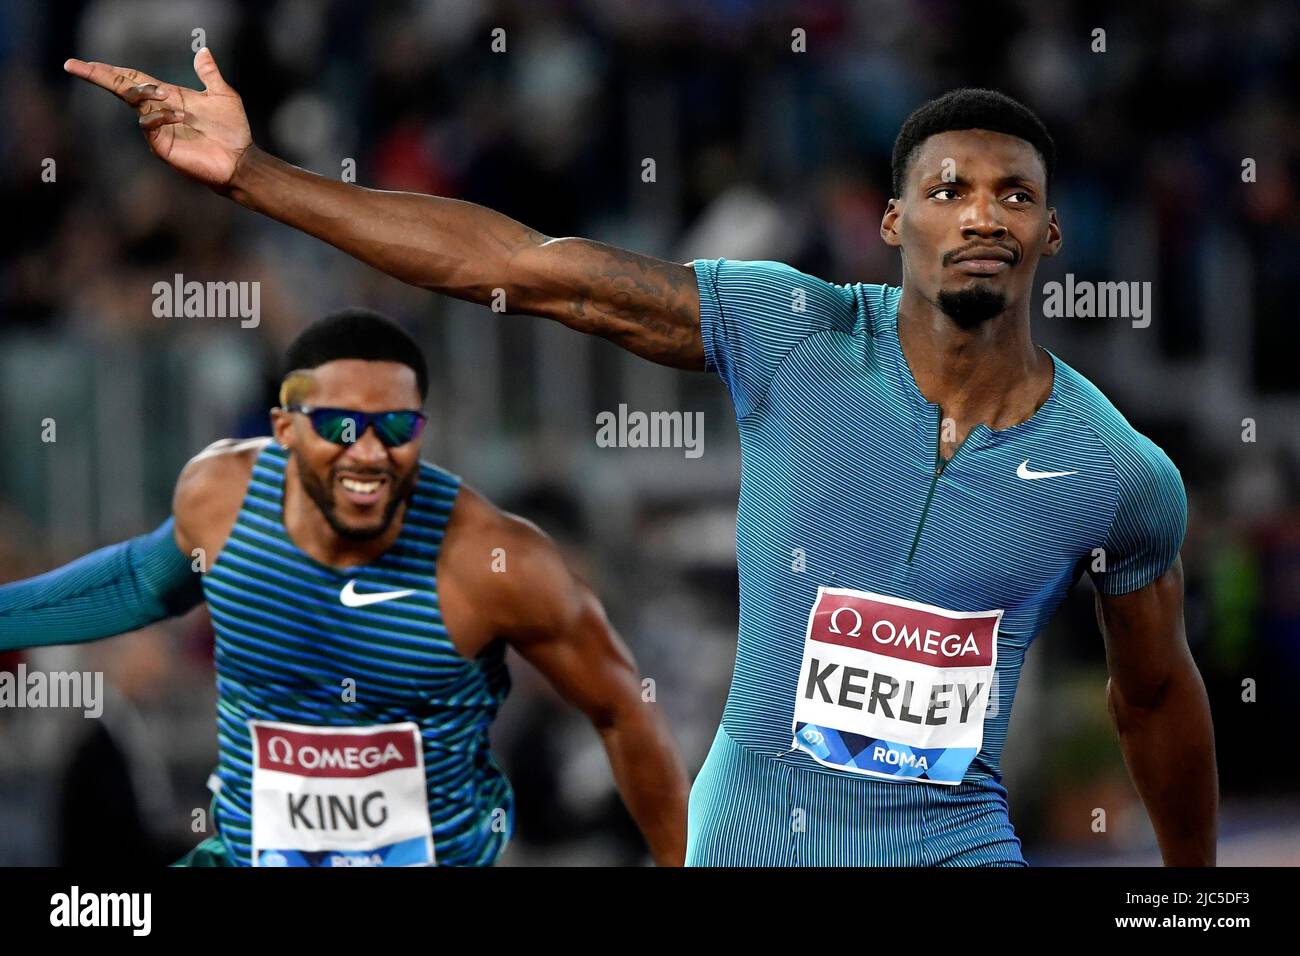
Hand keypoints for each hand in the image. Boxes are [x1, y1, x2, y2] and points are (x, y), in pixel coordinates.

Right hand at [64, 47, 252, 190]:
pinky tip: (177, 115)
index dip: (110, 70)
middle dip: (99, 75)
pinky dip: (159, 115)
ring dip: (144, 93)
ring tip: (165, 95)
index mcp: (167, 97)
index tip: (85, 63)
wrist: (240, 160)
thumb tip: (203, 50)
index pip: (132, 79)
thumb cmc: (233, 130)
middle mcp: (157, 111)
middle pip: (121, 88)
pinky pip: (148, 125)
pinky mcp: (162, 146)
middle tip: (74, 65)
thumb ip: (209, 74)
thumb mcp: (223, 95)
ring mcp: (158, 129)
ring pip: (134, 103)